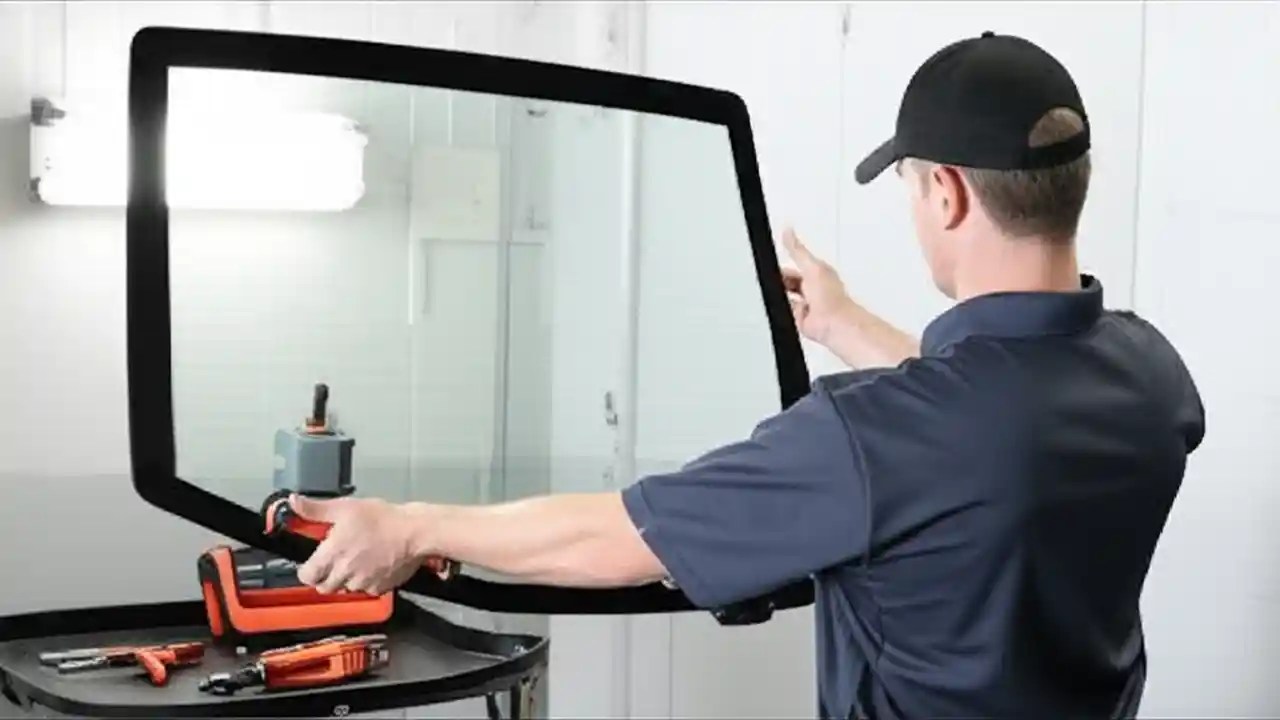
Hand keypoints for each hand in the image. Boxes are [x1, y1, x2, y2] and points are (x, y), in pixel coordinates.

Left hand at [291, 494, 426, 595]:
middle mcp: (344, 572)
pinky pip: (366, 590)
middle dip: (326, 576)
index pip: (306, 576)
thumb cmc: (383, 518)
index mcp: (332, 553)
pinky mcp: (379, 589)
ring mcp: (362, 583)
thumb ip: (316, 509)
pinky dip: (367, 582)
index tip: (314, 562)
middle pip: (324, 586)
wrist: (415, 532)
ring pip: (345, 589)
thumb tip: (294, 502)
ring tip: (358, 561)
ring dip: (347, 580)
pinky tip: (374, 566)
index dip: (308, 570)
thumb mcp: (346, 507)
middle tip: (337, 560)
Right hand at [781, 228, 854, 345]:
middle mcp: (812, 288)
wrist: (833, 322)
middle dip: (781, 279)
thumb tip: (788, 231)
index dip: (786, 259)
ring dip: (782, 294)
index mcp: (817, 272)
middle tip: (772, 278)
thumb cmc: (832, 297)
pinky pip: (786, 310)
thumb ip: (797, 250)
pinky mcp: (800, 317)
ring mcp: (806, 303)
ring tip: (779, 293)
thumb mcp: (811, 266)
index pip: (798, 262)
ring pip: (786, 296)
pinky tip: (784, 307)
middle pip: (790, 280)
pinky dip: (784, 309)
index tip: (774, 256)